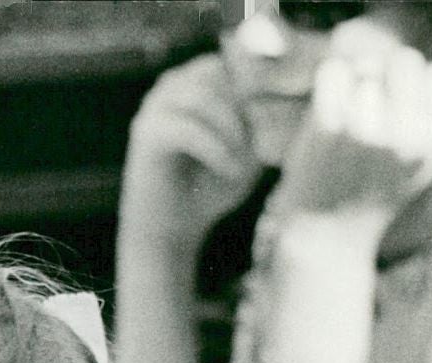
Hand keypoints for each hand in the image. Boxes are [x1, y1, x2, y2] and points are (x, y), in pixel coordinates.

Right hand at [127, 53, 265, 245]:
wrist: (169, 232)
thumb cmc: (210, 190)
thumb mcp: (247, 150)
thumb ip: (261, 120)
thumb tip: (283, 98)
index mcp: (194, 81)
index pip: (231, 60)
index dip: (258, 86)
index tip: (277, 120)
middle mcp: (171, 85)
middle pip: (217, 72)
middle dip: (245, 108)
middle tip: (260, 144)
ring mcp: (155, 105)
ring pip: (203, 95)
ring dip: (232, 128)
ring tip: (245, 163)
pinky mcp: (147, 133)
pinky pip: (188, 129)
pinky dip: (215, 150)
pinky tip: (231, 171)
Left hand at [276, 25, 431, 226]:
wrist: (326, 238)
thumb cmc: (374, 198)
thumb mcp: (420, 169)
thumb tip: (421, 66)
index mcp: (430, 144)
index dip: (418, 84)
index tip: (401, 106)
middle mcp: (403, 137)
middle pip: (406, 60)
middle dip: (389, 73)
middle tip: (372, 99)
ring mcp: (365, 130)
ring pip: (368, 65)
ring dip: (356, 83)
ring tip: (348, 118)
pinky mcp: (329, 127)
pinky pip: (334, 71)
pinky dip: (330, 83)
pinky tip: (329, 106)